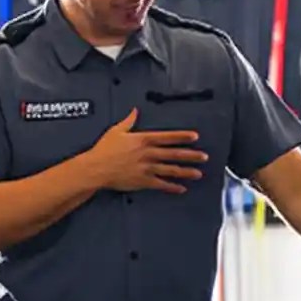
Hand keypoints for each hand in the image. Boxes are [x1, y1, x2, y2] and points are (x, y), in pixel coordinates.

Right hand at [83, 108, 208, 193]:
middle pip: (174, 154)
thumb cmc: (104, 150)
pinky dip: (172, 187)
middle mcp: (148, 154)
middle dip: (191, 155)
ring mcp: (147, 168)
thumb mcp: (116, 131)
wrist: (96, 168)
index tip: (194, 137)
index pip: (168, 137)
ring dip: (186, 171)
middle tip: (203, 156)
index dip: (182, 137)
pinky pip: (161, 184)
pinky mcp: (143, 181)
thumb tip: (135, 111)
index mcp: (143, 140)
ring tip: (198, 173)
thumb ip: (129, 121)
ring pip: (171, 170)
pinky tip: (181, 188)